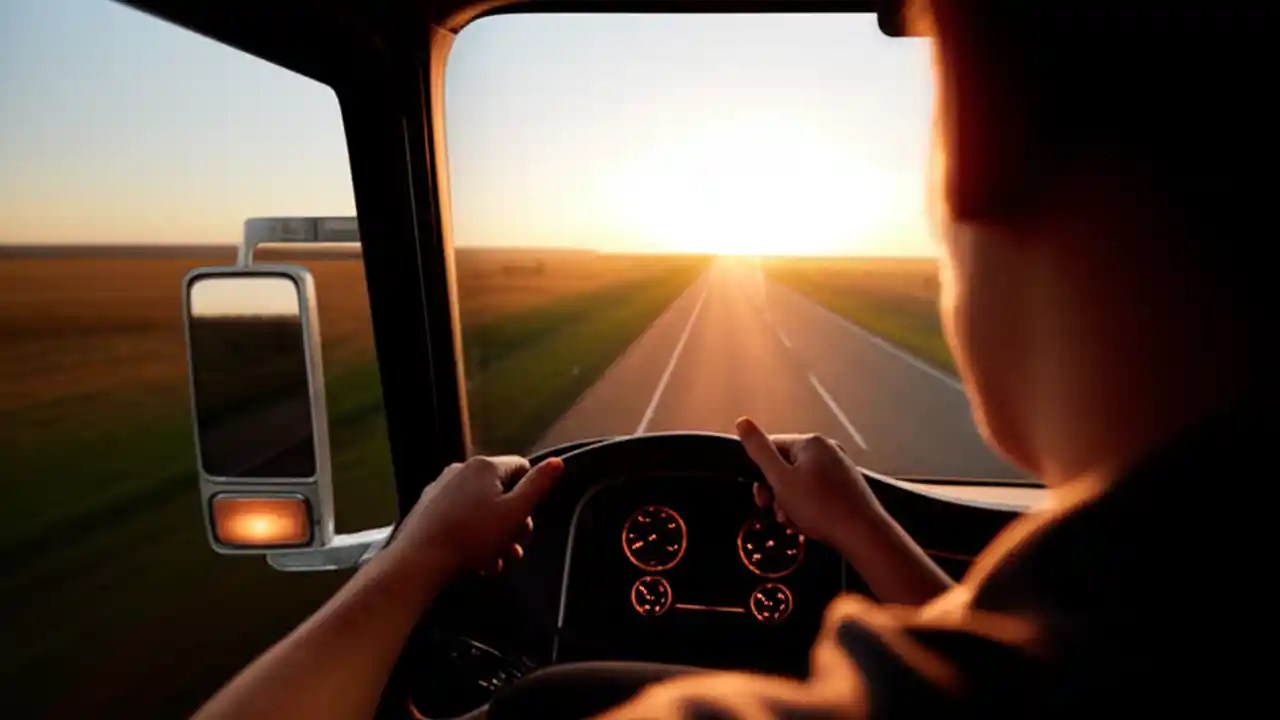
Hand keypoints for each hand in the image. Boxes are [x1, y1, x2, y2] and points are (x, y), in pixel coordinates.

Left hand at [392, 455, 562, 576]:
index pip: (522, 468)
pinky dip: (472, 536)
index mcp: (485, 466)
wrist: (420, 560)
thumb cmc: (473, 536)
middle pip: (501, 492)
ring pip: (481, 510)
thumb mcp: (515, 512)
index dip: (530, 496)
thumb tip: (558, 462)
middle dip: (512, 523)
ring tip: (495, 562)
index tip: (526, 522)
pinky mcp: (427, 508)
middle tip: (514, 549)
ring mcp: (441, 488)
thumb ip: (538, 486)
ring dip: (494, 536)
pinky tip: (475, 561)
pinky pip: (460, 518)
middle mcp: (461, 469)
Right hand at [735, 417, 881, 546]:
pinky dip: (809, 508)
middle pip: (786, 467)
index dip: (761, 474)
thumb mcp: (781, 479)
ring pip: (801, 484)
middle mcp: (828, 450)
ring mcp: (839, 469)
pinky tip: (810, 524)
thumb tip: (742, 422)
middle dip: (777, 493)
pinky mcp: (846, 487)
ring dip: (791, 504)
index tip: (762, 498)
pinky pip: (817, 494)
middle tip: (778, 512)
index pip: (772, 448)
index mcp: (811, 443)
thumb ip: (759, 450)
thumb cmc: (821, 507)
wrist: (863, 535)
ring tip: (796, 521)